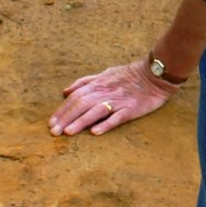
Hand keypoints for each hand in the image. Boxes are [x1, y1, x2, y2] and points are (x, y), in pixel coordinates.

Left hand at [49, 60, 179, 135]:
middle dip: (66, 118)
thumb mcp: (104, 73)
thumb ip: (84, 82)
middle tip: (53, 132)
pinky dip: (106, 124)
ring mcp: (118, 101)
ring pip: (95, 111)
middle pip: (81, 104)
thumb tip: (65, 91)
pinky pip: (117, 117)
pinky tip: (96, 132)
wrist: (154, 75)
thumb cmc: (128, 75)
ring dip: (80, 122)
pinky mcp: (131, 109)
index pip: (75, 97)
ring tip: (67, 133)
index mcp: (98, 84)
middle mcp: (105, 92)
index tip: (51, 122)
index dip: (62, 110)